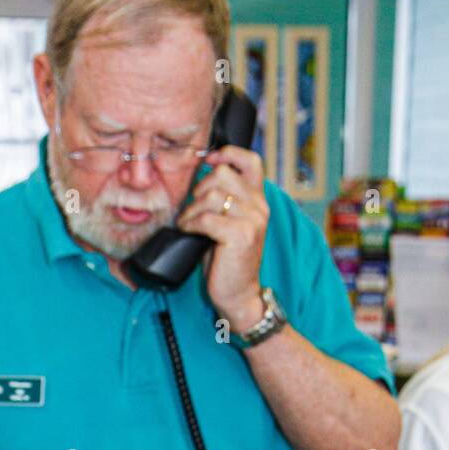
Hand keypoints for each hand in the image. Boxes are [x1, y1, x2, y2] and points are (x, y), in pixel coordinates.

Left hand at [176, 144, 268, 331]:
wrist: (239, 295)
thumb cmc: (228, 261)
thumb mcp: (229, 224)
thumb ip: (224, 200)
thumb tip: (199, 178)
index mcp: (258, 201)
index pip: (251, 161)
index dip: (229, 154)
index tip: (209, 160)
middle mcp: (259, 207)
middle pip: (223, 175)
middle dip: (200, 190)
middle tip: (193, 210)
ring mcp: (253, 221)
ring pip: (212, 195)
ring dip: (192, 210)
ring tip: (189, 225)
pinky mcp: (241, 236)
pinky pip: (206, 218)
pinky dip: (191, 223)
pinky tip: (189, 232)